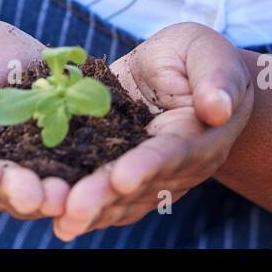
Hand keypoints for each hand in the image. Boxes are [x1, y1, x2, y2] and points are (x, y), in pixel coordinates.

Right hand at [0, 19, 71, 219]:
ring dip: (44, 200)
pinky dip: (70, 190)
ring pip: (24, 194)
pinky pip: (55, 183)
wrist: (8, 58)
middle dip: (14, 192)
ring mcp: (12, 174)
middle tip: (35, 197)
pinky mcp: (45, 170)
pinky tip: (84, 192)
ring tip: (63, 199)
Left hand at [52, 22, 252, 240]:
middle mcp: (176, 167)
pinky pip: (105, 194)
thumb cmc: (199, 57)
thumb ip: (216, 78)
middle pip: (140, 186)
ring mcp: (150, 175)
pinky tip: (54, 215)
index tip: (121, 179)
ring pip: (120, 199)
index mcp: (200, 138)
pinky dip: (82, 206)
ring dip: (90, 210)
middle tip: (73, 209)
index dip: (146, 166)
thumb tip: (217, 108)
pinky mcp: (124, 172)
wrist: (181, 71)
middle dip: (105, 197)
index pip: (171, 154)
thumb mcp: (208, 54)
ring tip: (58, 218)